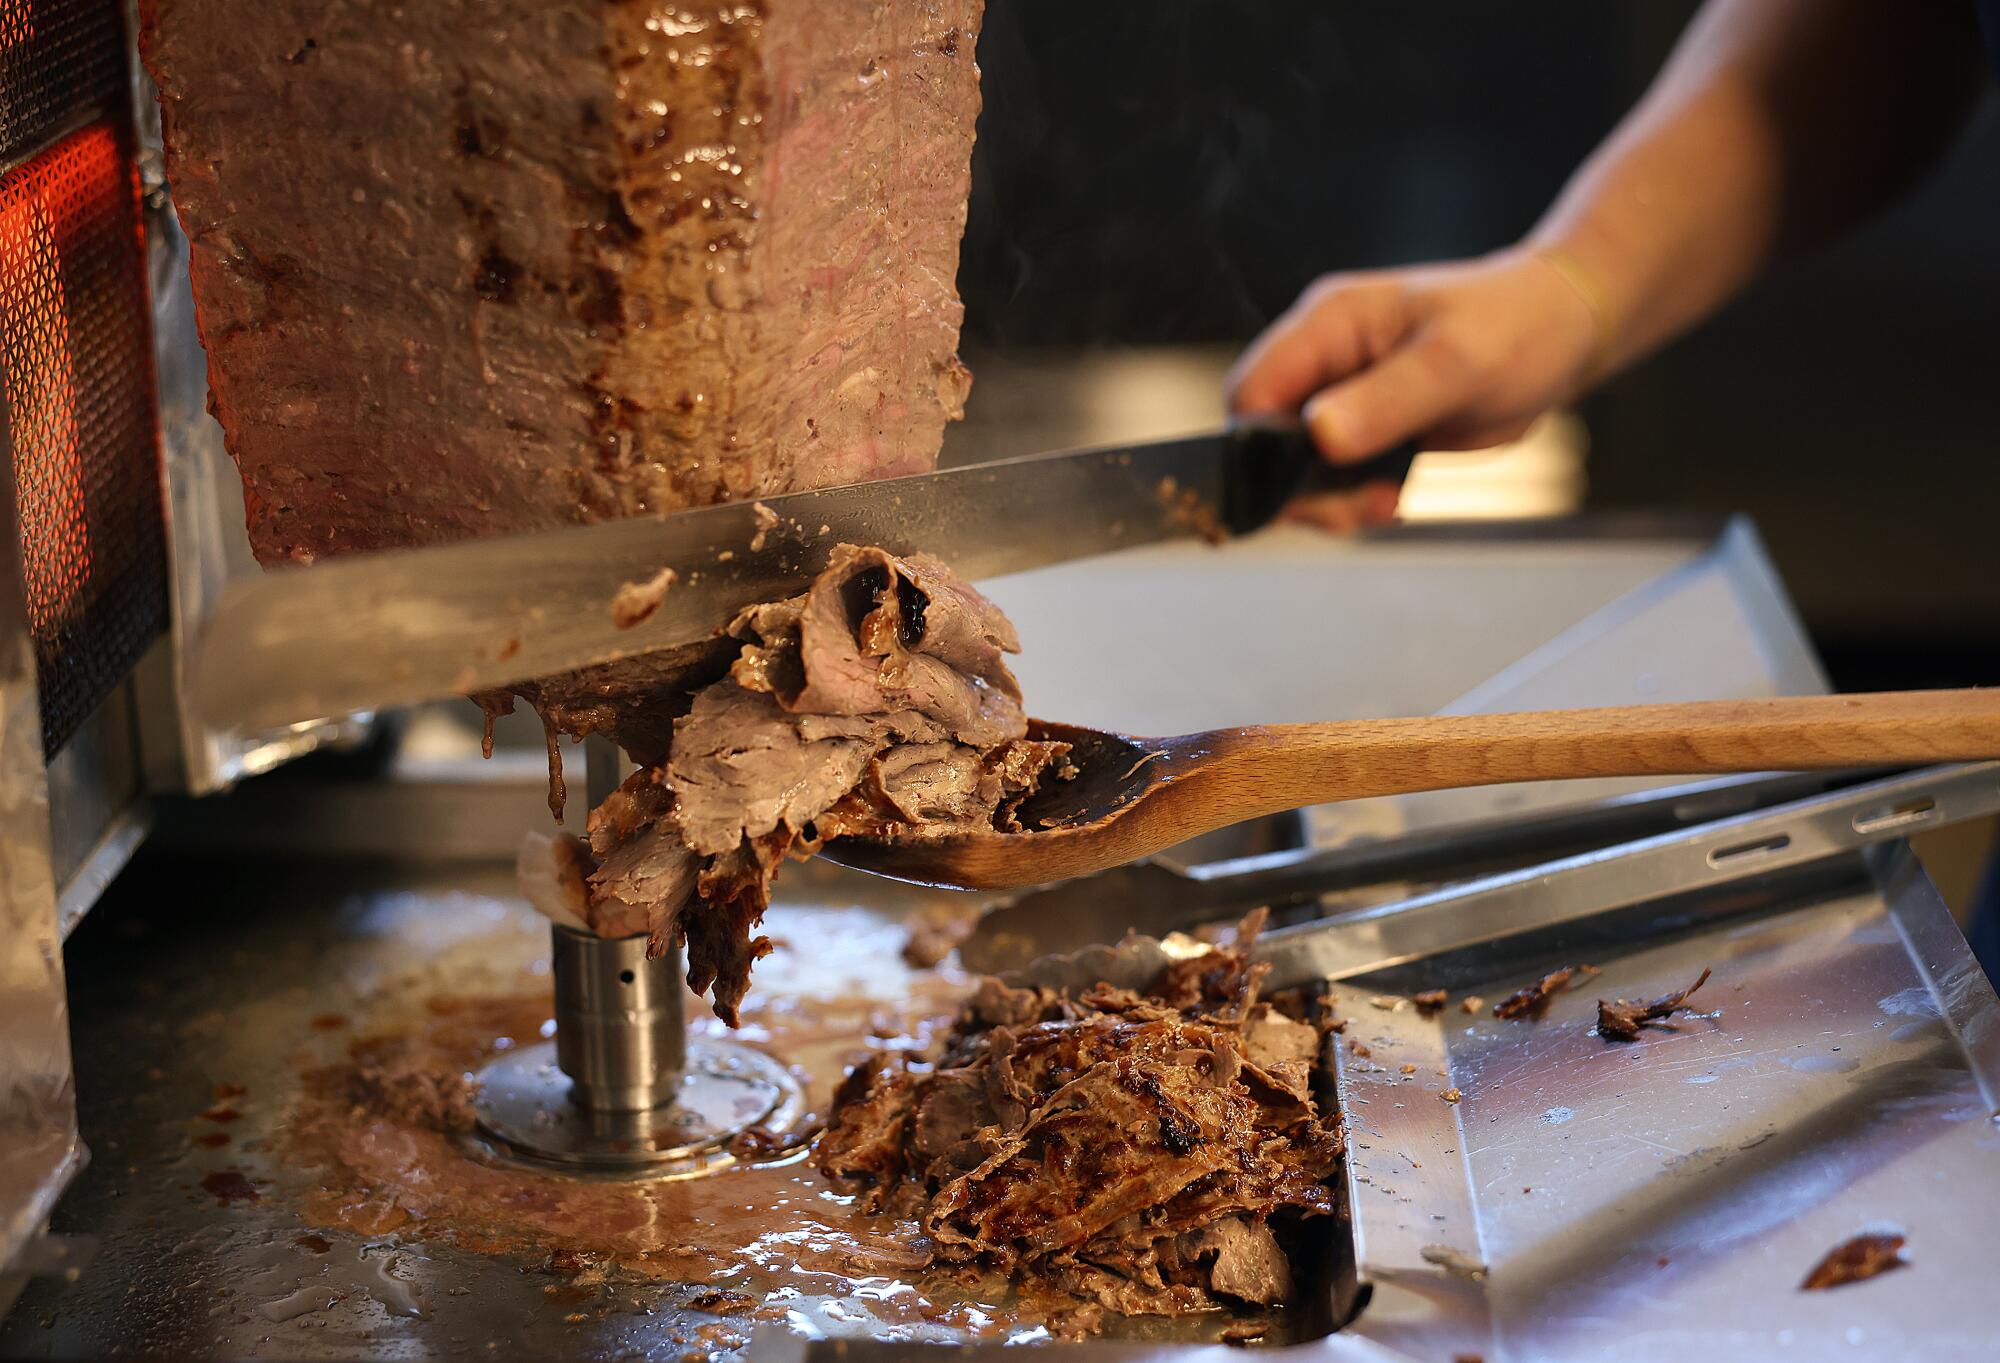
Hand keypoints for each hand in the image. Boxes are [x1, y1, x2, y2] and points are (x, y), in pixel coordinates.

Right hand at [1226, 248, 1603, 529]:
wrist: (1562, 335)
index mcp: (1328, 322)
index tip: (1304, 487)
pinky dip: (1351, 499)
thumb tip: (1317, 437)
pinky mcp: (1363, 426)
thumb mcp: (1456, 364)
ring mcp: (1340, 393)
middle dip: (1298, 486)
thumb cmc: (1516, 328)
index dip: (1260, 447)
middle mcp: (1323, 357)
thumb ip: (1385, 400)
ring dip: (1329, 500)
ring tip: (1386, 503)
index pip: (1253, 389)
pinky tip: (1392, 498)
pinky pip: (1331, 474)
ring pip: (1294, 465)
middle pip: (1263, 436)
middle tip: (1358, 508)